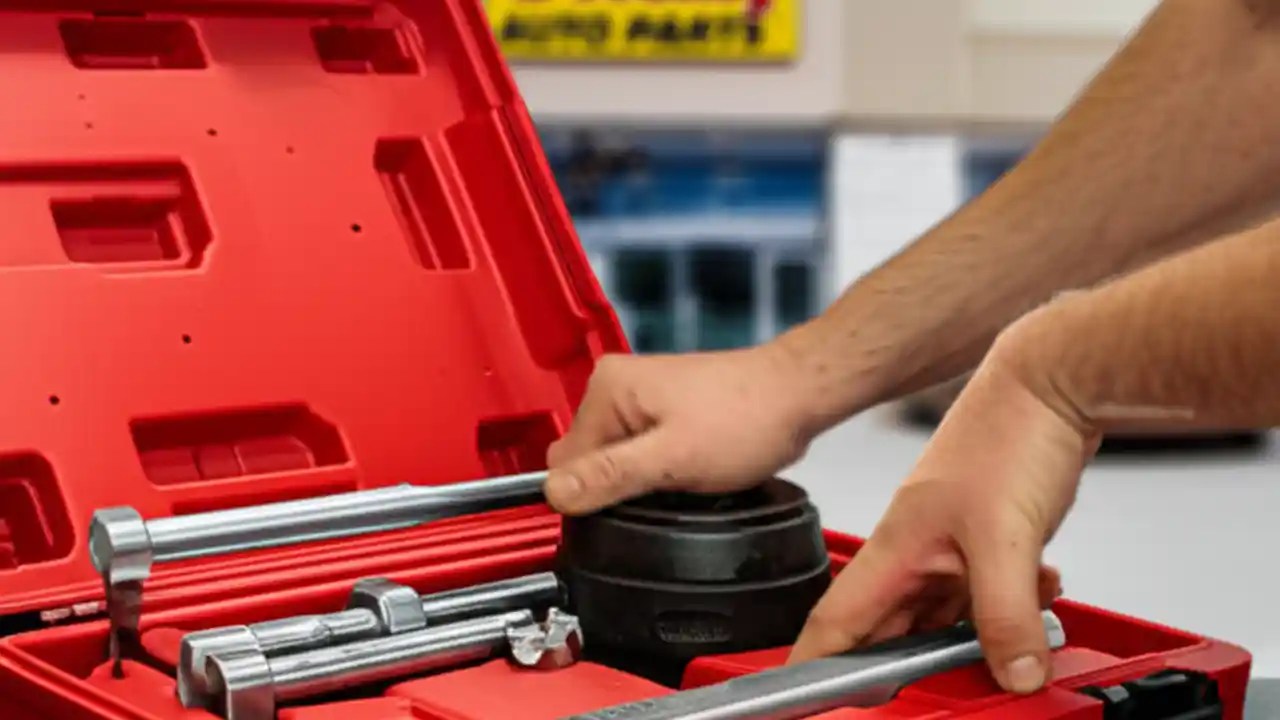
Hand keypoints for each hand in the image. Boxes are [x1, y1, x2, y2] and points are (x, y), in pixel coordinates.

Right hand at [544, 339, 823, 515]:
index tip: (632, 503)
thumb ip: (609, 476)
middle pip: (588, 463)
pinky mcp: (663, 413)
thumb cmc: (746, 418)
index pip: (564, 461)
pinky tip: (688, 474)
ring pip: (616, 463)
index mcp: (606, 390)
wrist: (797, 395)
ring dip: (643, 483)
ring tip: (684, 479)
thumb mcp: (672, 459)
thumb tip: (554, 494)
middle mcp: (616, 387)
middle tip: (667, 489)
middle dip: (619, 487)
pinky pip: (640, 456)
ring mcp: (640, 399)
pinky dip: (660, 473)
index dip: (591, 495)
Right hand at [787, 328, 1098, 694]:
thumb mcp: (1006, 540)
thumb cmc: (1010, 431)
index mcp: (895, 546)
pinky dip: (1007, 608)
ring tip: (1008, 643)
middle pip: (890, 628)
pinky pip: (982, 592)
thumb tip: (1014, 676)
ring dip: (972, 635)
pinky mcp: (986, 535)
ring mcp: (950, 541)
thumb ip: (1005, 617)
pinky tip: (1037, 601)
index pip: (834, 621)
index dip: (810, 665)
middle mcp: (914, 547)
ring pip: (943, 613)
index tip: (801, 700)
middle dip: (906, 665)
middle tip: (921, 693)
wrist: (1057, 380)